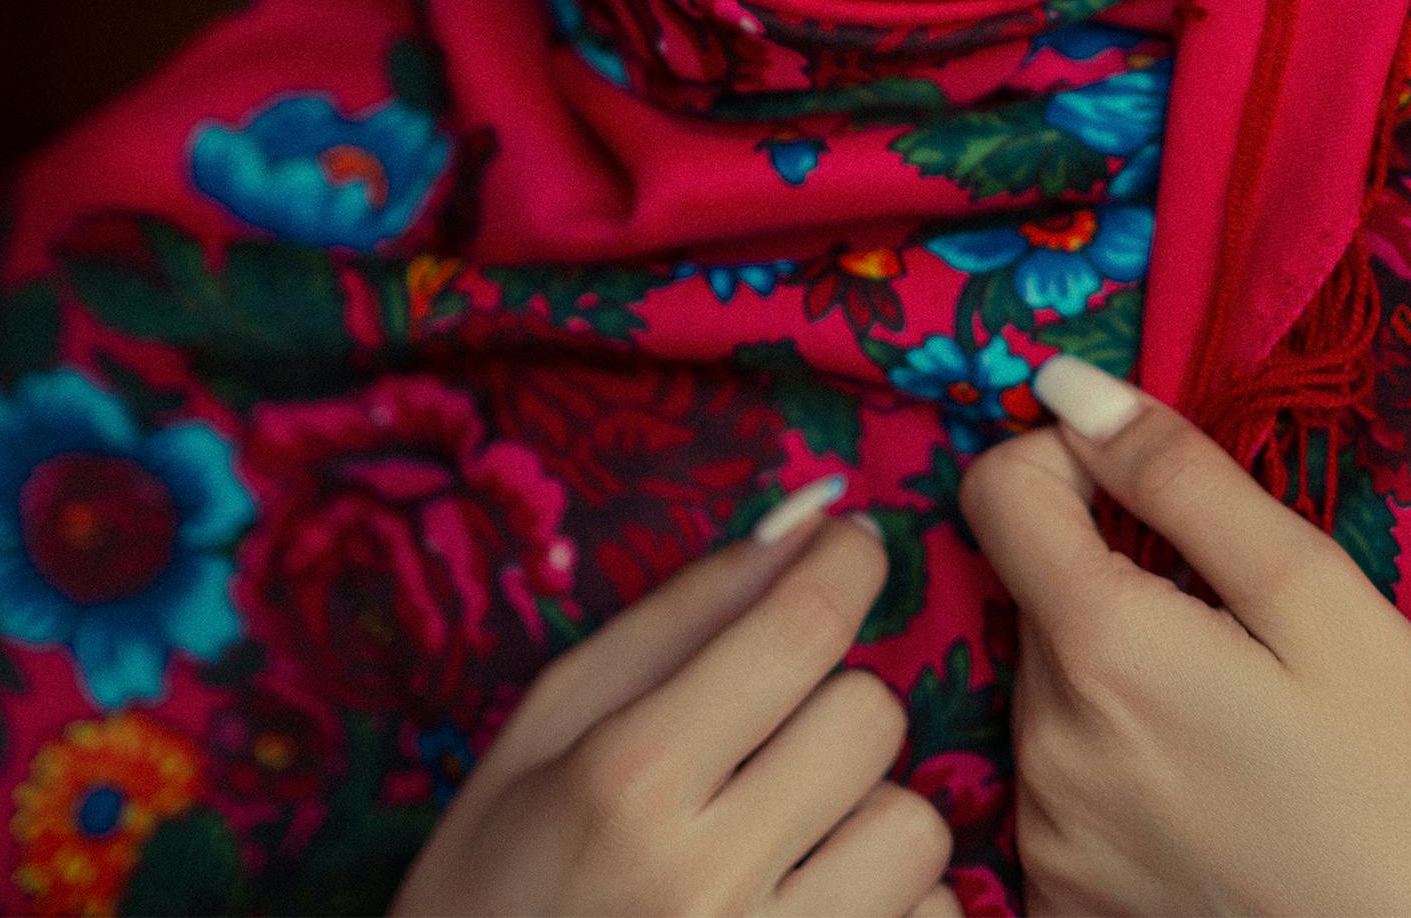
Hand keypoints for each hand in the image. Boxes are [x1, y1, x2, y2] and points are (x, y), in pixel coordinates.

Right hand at [390, 485, 960, 917]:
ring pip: (915, 827)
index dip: (846, 564)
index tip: (850, 552)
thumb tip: (800, 530)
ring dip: (867, 818)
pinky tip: (810, 911)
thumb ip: (677, 621)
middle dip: (834, 707)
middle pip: (870, 717)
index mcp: (629, 781)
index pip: (802, 628)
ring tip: (791, 846)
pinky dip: (889, 908)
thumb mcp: (548, 734)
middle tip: (775, 744)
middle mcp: (705, 879)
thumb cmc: (495, 886)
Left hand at [959, 358, 1410, 917]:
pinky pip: (1061, 781)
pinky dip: (1119, 761)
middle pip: (1034, 592)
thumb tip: (1069, 388)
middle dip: (1117, 576)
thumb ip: (1181, 477)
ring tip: (1236, 720)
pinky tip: (1212, 792)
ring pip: (1050, 685)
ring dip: (1119, 670)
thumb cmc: (1404, 785)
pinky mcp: (1063, 902)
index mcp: (1101, 652)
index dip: (1070, 460)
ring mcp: (1048, 839)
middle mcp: (1043, 749)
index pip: (998, 490)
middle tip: (1235, 626)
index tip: (1152, 490)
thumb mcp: (1316, 594)